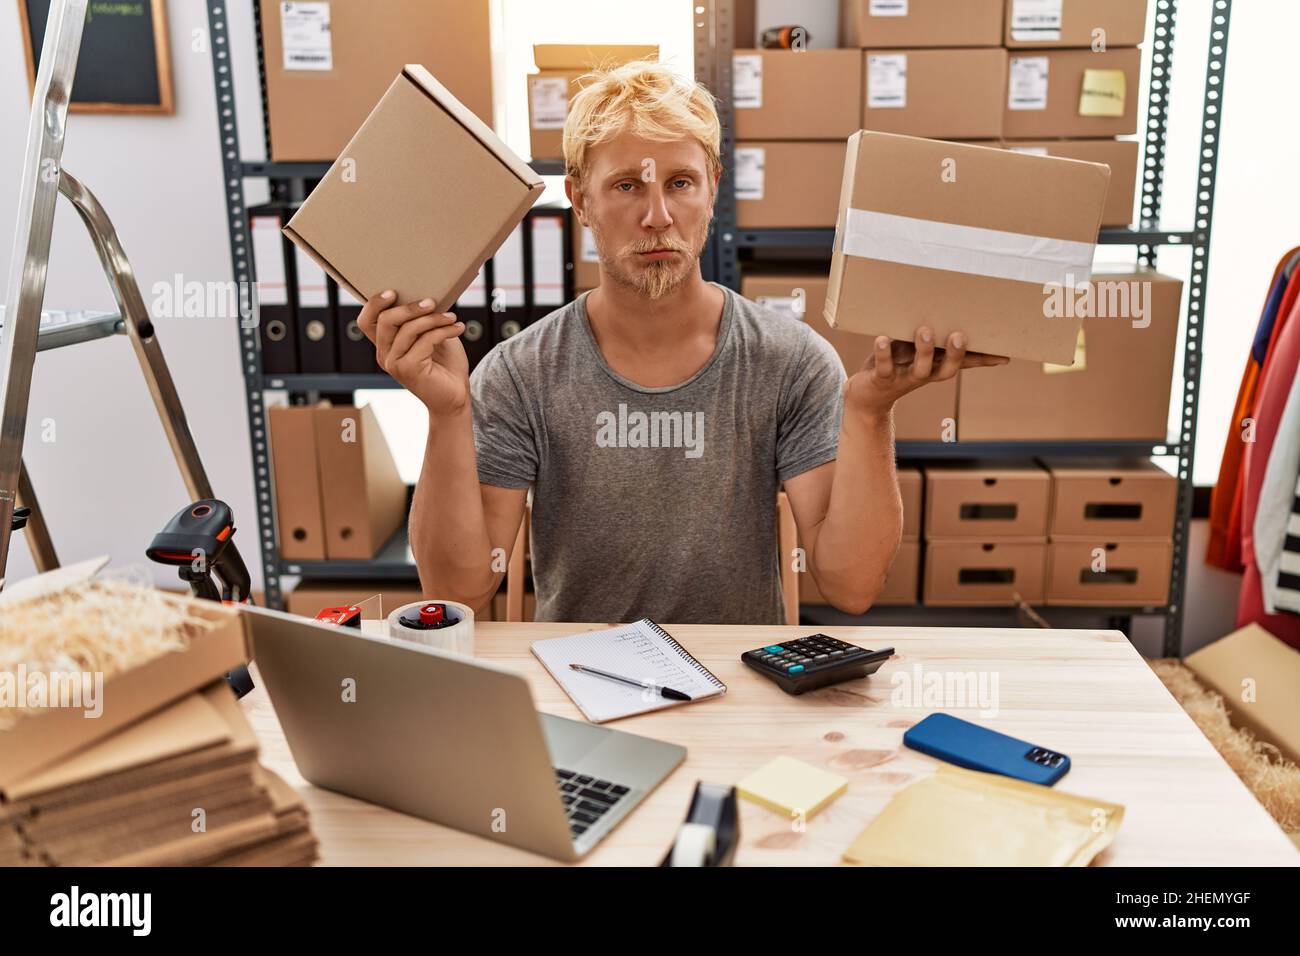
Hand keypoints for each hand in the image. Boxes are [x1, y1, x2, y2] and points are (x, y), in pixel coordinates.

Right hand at [357, 291, 468, 415]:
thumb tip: (427, 296)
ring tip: (451, 317)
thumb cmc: (444, 365)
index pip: (366, 321)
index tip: (394, 292)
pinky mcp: (408, 370)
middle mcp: (384, 355)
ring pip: (408, 329)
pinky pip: (425, 340)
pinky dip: (444, 331)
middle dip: (410, 307)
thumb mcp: (431, 335)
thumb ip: (422, 320)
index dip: (374, 303)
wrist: (455, 396)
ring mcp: (394, 364)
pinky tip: (458, 328)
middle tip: (432, 302)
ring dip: (433, 319)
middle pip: (386, 320)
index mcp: (385, 345)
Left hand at [844, 326, 1008, 415]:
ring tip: (924, 330)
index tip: (1004, 356)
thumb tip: (940, 303)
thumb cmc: (892, 363)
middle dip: (955, 354)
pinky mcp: (881, 379)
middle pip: (946, 369)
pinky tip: (882, 338)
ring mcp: (904, 377)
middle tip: (959, 336)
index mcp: (935, 365)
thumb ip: (925, 331)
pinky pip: (884, 367)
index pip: (964, 363)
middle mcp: (924, 374)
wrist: (865, 396)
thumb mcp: (910, 346)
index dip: (983, 360)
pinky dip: (883, 353)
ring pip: (920, 369)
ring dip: (924, 350)